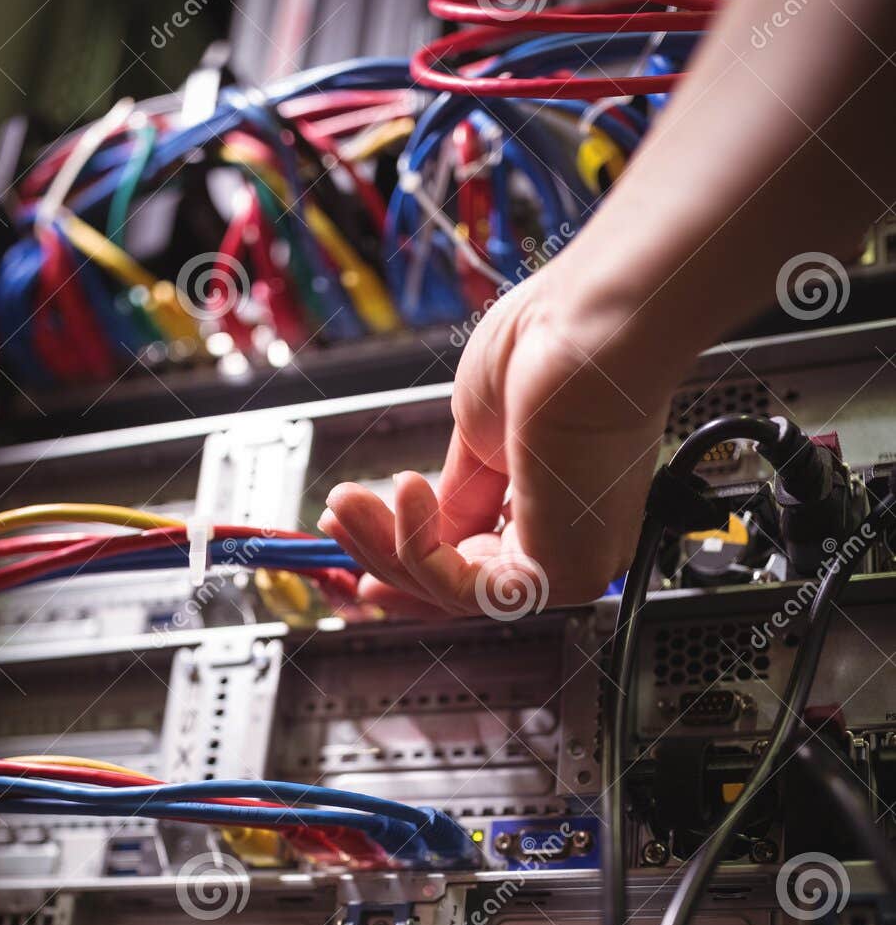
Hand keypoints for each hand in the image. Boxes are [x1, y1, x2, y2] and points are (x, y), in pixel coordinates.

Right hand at [319, 254, 670, 616]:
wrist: (590, 332)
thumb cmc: (553, 349)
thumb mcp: (480, 432)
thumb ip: (456, 493)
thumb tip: (430, 524)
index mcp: (558, 506)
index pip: (477, 561)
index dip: (409, 556)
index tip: (357, 538)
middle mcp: (570, 543)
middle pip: (458, 586)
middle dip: (382, 555)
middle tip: (334, 525)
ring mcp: (567, 563)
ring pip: (454, 593)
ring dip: (385, 547)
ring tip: (348, 500)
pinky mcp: (558, 575)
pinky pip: (467, 590)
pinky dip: (418, 547)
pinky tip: (403, 491)